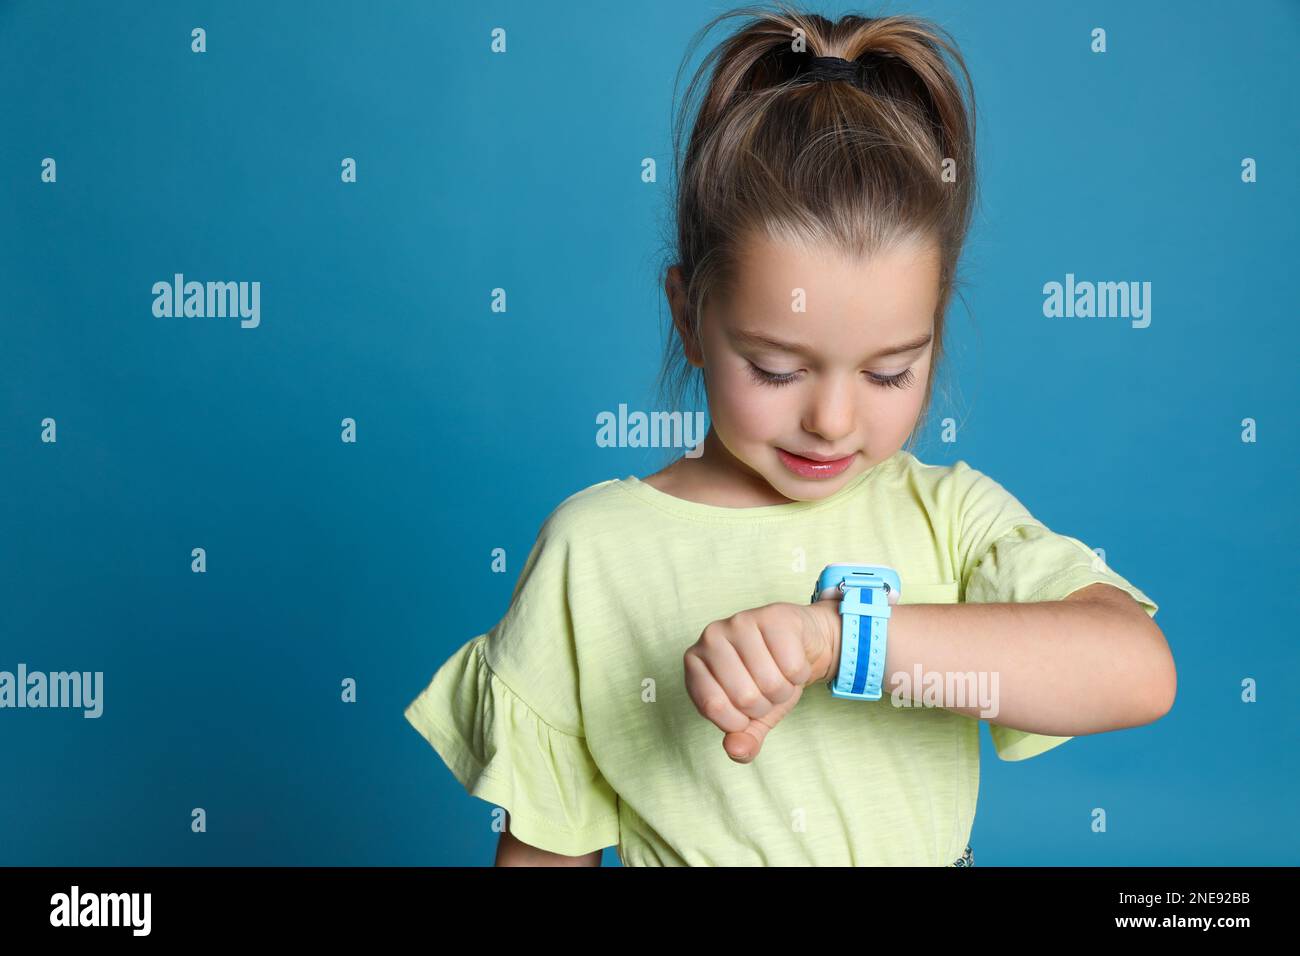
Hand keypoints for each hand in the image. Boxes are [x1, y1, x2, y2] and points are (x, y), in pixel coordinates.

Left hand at [683, 597, 841, 762]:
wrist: (801, 646)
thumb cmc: (768, 680)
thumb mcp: (753, 718)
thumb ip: (742, 739)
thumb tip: (736, 750)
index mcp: (694, 663)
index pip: (713, 708)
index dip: (739, 720)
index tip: (745, 709)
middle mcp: (710, 637)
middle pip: (745, 697)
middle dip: (765, 704)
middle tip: (766, 689)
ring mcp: (740, 622)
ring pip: (770, 682)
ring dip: (784, 690)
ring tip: (779, 675)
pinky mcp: (772, 615)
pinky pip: (792, 666)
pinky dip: (799, 675)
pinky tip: (793, 660)